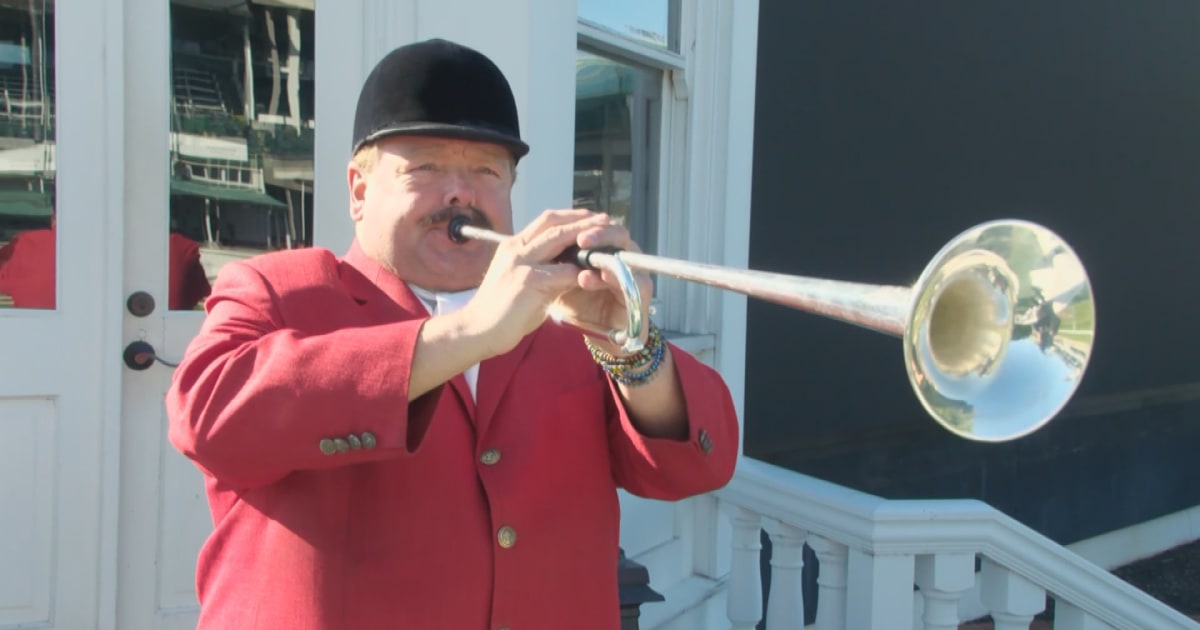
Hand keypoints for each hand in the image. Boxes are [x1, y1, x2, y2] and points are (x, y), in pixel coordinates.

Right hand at [457, 209, 612, 355]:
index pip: (544, 221)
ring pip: (559, 238)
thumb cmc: (499, 310)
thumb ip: (540, 268)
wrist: (476, 330)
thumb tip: (569, 265)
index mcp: (513, 246)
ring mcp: (521, 263)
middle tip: (604, 219)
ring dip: (584, 237)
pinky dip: (581, 272)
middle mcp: (515, 249)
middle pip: (553, 222)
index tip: (589, 218)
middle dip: (581, 218)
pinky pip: (563, 272)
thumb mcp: (518, 280)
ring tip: (604, 238)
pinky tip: (593, 275)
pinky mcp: (528, 281)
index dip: (569, 217)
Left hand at [550, 217, 654, 357]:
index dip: (584, 223)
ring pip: (626, 253)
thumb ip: (557, 261)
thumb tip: (539, 240)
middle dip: (599, 232)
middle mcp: (623, 256)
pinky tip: (590, 278)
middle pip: (617, 233)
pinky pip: (631, 281)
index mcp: (605, 248)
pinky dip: (612, 278)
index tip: (564, 225)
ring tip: (586, 258)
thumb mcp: (563, 280)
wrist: (597, 336)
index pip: (599, 226)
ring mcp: (634, 273)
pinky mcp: (640, 293)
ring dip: (605, 254)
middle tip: (582, 238)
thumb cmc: (580, 305)